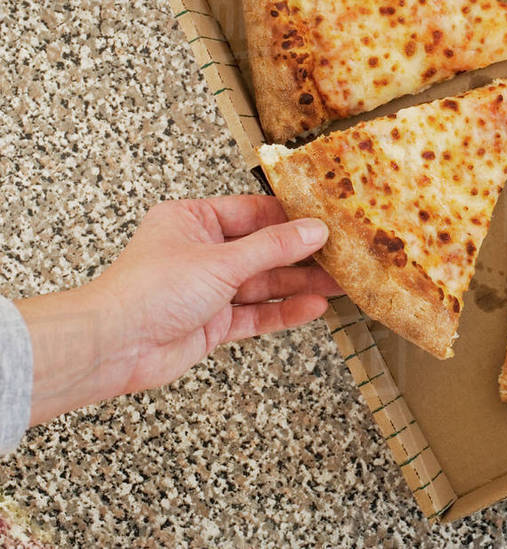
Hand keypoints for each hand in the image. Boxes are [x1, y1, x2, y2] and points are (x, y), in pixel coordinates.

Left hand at [17, 196, 339, 426]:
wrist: (111, 347)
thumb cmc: (147, 291)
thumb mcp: (221, 261)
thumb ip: (273, 247)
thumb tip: (314, 230)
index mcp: (194, 220)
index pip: (253, 212)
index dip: (291, 217)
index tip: (327, 219)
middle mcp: (201, 252)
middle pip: (263, 250)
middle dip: (302, 255)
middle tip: (342, 254)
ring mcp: (207, 289)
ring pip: (263, 284)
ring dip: (299, 285)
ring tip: (340, 283)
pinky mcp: (211, 323)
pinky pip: (255, 314)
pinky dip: (283, 312)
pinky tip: (312, 308)